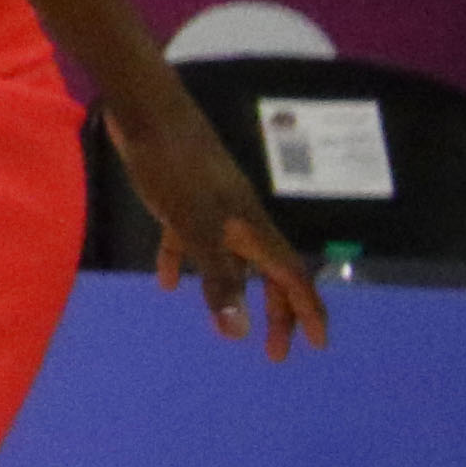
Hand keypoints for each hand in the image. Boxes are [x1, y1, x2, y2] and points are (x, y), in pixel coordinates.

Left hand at [102, 75, 325, 359]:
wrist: (147, 114)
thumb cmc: (174, 169)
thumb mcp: (195, 229)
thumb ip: (218, 278)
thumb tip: (239, 332)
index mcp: (251, 229)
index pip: (290, 277)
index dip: (305, 312)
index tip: (317, 345)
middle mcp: (240, 221)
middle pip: (268, 274)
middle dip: (276, 313)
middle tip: (274, 352)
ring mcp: (212, 208)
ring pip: (233, 260)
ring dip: (236, 292)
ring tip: (232, 326)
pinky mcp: (181, 199)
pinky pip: (190, 240)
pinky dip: (184, 263)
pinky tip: (167, 282)